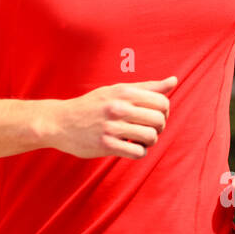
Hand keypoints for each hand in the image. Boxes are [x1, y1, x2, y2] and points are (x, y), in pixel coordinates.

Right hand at [49, 76, 177, 159]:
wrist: (60, 122)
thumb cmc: (92, 105)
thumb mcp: (117, 90)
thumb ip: (147, 87)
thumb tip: (174, 81)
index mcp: (123, 92)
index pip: (162, 102)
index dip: (164, 112)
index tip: (154, 116)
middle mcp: (118, 107)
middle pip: (159, 120)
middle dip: (158, 127)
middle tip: (147, 129)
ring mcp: (111, 127)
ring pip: (150, 137)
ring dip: (149, 141)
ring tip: (139, 139)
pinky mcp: (105, 145)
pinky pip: (137, 152)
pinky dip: (139, 152)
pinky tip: (130, 148)